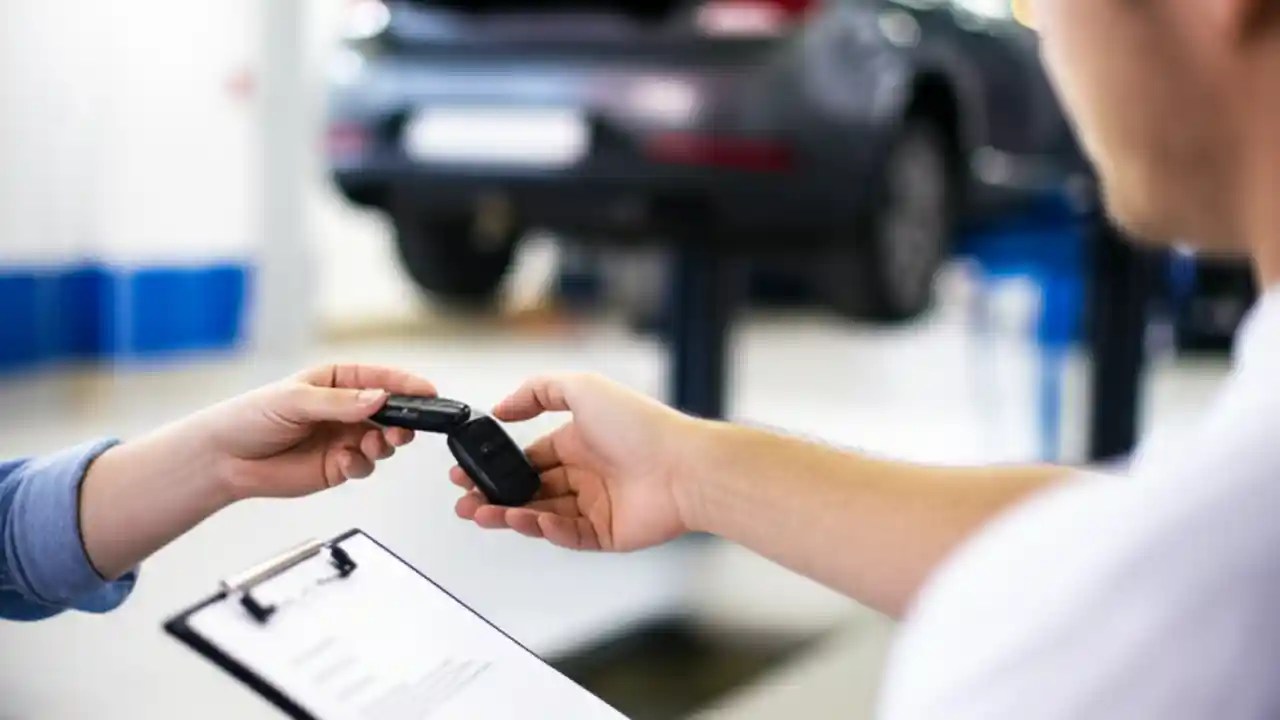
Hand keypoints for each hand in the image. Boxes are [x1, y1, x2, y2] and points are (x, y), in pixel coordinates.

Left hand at [188, 364, 437, 498]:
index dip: (406, 384)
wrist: (225, 459)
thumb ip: (340, 402)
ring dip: (384, 444)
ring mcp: (345, 438)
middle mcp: (346, 409)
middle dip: (402, 420)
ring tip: (371, 446)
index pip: (381, 379)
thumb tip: (378, 399)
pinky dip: (361, 465)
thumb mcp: (295, 400)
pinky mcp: (338, 466)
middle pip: (390, 412)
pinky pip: (364, 466)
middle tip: (402, 429)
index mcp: (338, 382)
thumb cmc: (250, 417)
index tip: (427, 391)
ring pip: (383, 441)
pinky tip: (345, 462)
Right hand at [452, 373, 702, 550]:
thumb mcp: (583, 388)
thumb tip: (502, 407)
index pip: (527, 460)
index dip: (496, 468)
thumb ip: (537, 392)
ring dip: (510, 516)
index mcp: (578, 443)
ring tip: (483, 514)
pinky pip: (567, 536)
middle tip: (466, 502)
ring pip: (541, 516)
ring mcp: (595, 506)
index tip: (467, 472)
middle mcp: (585, 475)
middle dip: (493, 497)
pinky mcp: (606, 534)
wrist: (684, 466)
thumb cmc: (642, 425)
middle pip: (528, 492)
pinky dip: (544, 530)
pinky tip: (528, 520)